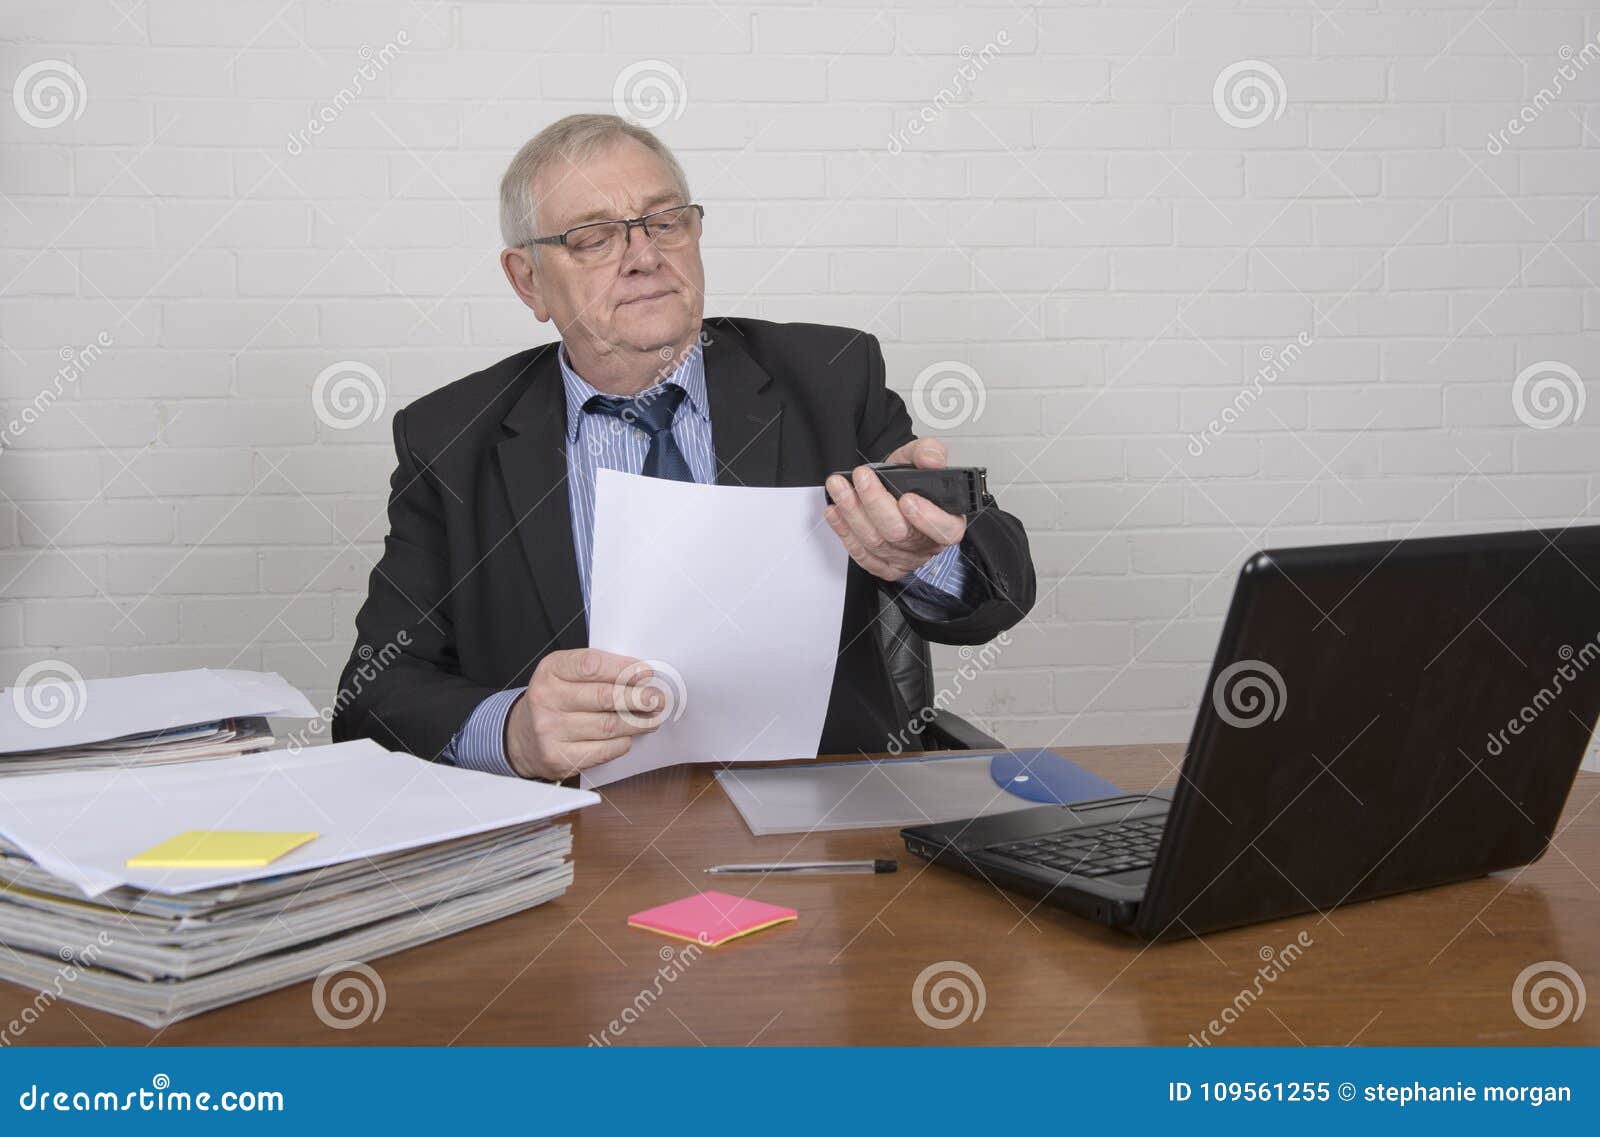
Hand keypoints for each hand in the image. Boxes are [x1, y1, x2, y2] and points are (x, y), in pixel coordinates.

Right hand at [503, 648, 664, 780]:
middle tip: (657, 698)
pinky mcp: (558, 758)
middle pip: (604, 697)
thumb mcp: (566, 674)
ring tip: (652, 718)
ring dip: (637, 722)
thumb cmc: (555, 700)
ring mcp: (550, 730)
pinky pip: (602, 751)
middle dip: (638, 697)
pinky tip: (628, 736)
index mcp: (550, 670)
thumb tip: (641, 677)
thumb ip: (599, 671)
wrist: (521, 736)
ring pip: (607, 726)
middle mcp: (546, 699)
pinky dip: (621, 743)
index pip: (591, 665)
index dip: (623, 668)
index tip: (645, 673)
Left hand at [823, 437, 966, 582]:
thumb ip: (929, 452)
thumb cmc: (910, 481)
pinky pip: (862, 554)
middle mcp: (927, 544)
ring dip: (852, 512)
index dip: (927, 518)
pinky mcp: (884, 566)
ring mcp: (905, 558)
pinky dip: (845, 532)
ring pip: (876, 542)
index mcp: (948, 520)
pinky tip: (835, 512)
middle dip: (875, 503)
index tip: (907, 498)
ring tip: (839, 487)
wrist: (893, 490)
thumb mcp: (920, 457)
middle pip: (900, 534)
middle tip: (861, 478)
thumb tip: (931, 459)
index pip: (946, 529)